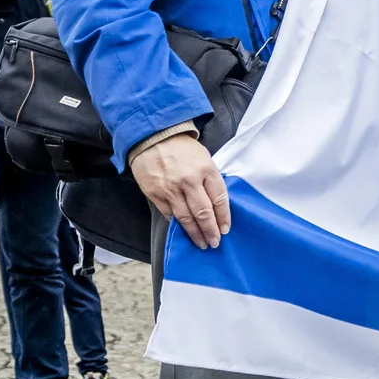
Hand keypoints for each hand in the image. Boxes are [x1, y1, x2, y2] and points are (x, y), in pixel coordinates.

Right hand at [130, 134, 229, 250]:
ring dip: (195, 233)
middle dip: (211, 231)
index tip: (226, 229)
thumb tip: (216, 204)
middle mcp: (189, 181)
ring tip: (201, 243)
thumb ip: (211, 179)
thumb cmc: (182, 147)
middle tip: (214, 242)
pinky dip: (176, 223)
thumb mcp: (204, 158)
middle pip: (203, 213)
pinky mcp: (155, 193)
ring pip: (185, 218)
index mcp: (206, 169)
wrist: (153, 135)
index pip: (220, 199)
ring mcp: (170, 188)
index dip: (224, 217)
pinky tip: (183, 230)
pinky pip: (168, 213)